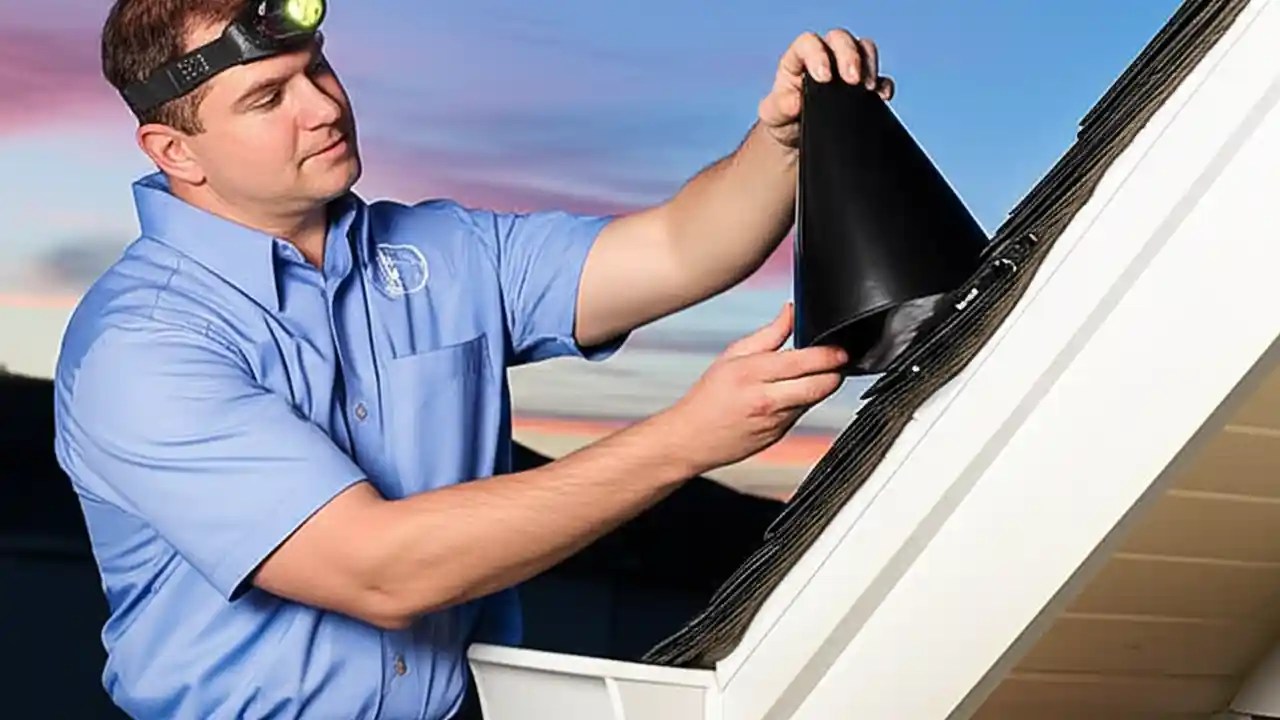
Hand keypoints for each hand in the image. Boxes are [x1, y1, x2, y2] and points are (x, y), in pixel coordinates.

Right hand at [661, 303, 846, 475]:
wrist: (691, 439)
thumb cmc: (707, 398)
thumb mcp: (733, 356)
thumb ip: (769, 334)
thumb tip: (791, 312)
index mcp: (753, 373)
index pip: (805, 361)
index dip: (830, 354)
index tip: (839, 349)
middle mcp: (768, 398)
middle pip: (822, 384)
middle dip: (835, 372)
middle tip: (837, 361)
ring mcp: (776, 420)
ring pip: (816, 399)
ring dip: (819, 387)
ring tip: (808, 376)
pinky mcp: (780, 435)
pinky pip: (803, 413)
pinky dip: (803, 402)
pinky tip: (788, 396)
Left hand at [758, 29, 895, 150]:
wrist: (798, 143)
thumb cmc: (783, 122)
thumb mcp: (773, 116)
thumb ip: (779, 107)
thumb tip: (795, 102)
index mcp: (798, 60)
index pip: (808, 43)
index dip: (817, 54)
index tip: (824, 77)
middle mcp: (824, 58)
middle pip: (840, 39)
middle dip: (849, 55)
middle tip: (852, 79)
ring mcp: (845, 70)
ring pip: (864, 49)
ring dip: (869, 64)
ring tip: (867, 88)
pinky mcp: (863, 89)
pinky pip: (880, 78)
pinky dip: (883, 85)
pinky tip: (881, 98)